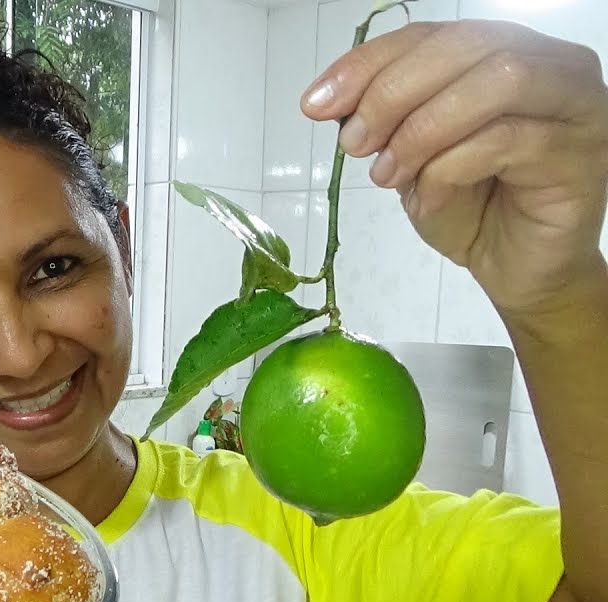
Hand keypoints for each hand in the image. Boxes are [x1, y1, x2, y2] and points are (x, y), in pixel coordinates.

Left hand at [301, 19, 607, 316]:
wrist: (514, 268)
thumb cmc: (469, 205)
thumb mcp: (410, 154)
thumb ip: (384, 118)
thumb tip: (330, 100)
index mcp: (505, 50)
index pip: (431, 35)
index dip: (369, 63)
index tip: (318, 104)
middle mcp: (552, 65)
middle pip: (466, 47)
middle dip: (393, 93)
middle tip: (354, 144)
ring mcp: (576, 106)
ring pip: (496, 82)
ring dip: (423, 128)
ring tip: (387, 174)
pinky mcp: (581, 153)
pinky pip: (508, 140)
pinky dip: (449, 168)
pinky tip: (425, 200)